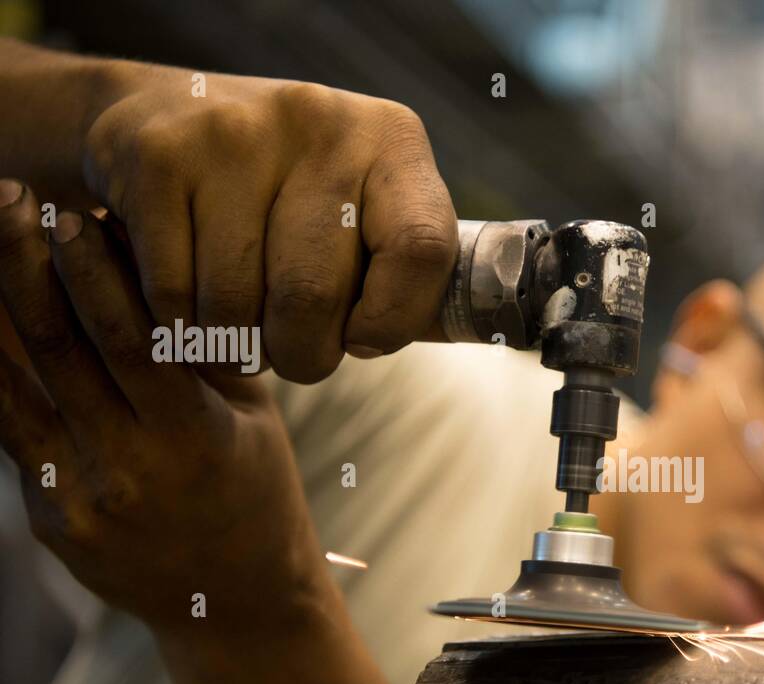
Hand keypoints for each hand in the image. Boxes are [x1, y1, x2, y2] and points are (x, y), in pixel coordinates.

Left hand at [0, 182, 330, 636]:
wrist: (238, 604)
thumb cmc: (257, 494)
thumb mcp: (253, 418)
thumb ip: (201, 348)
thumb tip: (146, 260)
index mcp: (195, 442)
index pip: (130, 338)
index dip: (92, 269)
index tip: (67, 210)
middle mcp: (129, 471)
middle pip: (56, 350)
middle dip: (24, 264)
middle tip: (5, 200)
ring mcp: (79, 501)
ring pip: (10, 387)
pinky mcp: (49, 519)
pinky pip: (9, 432)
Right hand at [81, 62, 455, 381]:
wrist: (161, 116)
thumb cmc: (290, 199)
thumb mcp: (368, 217)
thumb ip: (412, 278)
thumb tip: (474, 332)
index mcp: (392, 142)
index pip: (422, 251)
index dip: (392, 322)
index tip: (361, 339)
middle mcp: (320, 122)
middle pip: (314, 297)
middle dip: (301, 356)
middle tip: (290, 350)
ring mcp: (233, 132)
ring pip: (236, 306)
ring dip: (234, 346)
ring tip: (238, 322)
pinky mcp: (158, 155)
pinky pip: (175, 294)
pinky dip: (180, 324)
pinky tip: (188, 297)